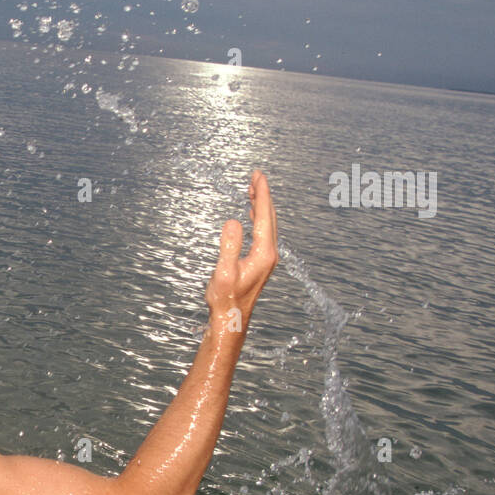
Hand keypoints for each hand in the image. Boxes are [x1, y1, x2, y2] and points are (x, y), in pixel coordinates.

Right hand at [205, 170, 277, 327]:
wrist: (231, 318)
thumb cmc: (226, 299)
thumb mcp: (224, 272)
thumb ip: (229, 246)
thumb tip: (233, 222)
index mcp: (263, 253)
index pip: (264, 216)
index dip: (261, 195)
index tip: (258, 177)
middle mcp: (269, 254)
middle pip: (269, 217)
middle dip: (263, 195)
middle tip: (256, 176)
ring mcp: (266, 258)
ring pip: (267, 224)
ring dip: (261, 206)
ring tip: (253, 190)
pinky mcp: (260, 262)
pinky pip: (263, 233)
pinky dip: (259, 218)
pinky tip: (253, 215)